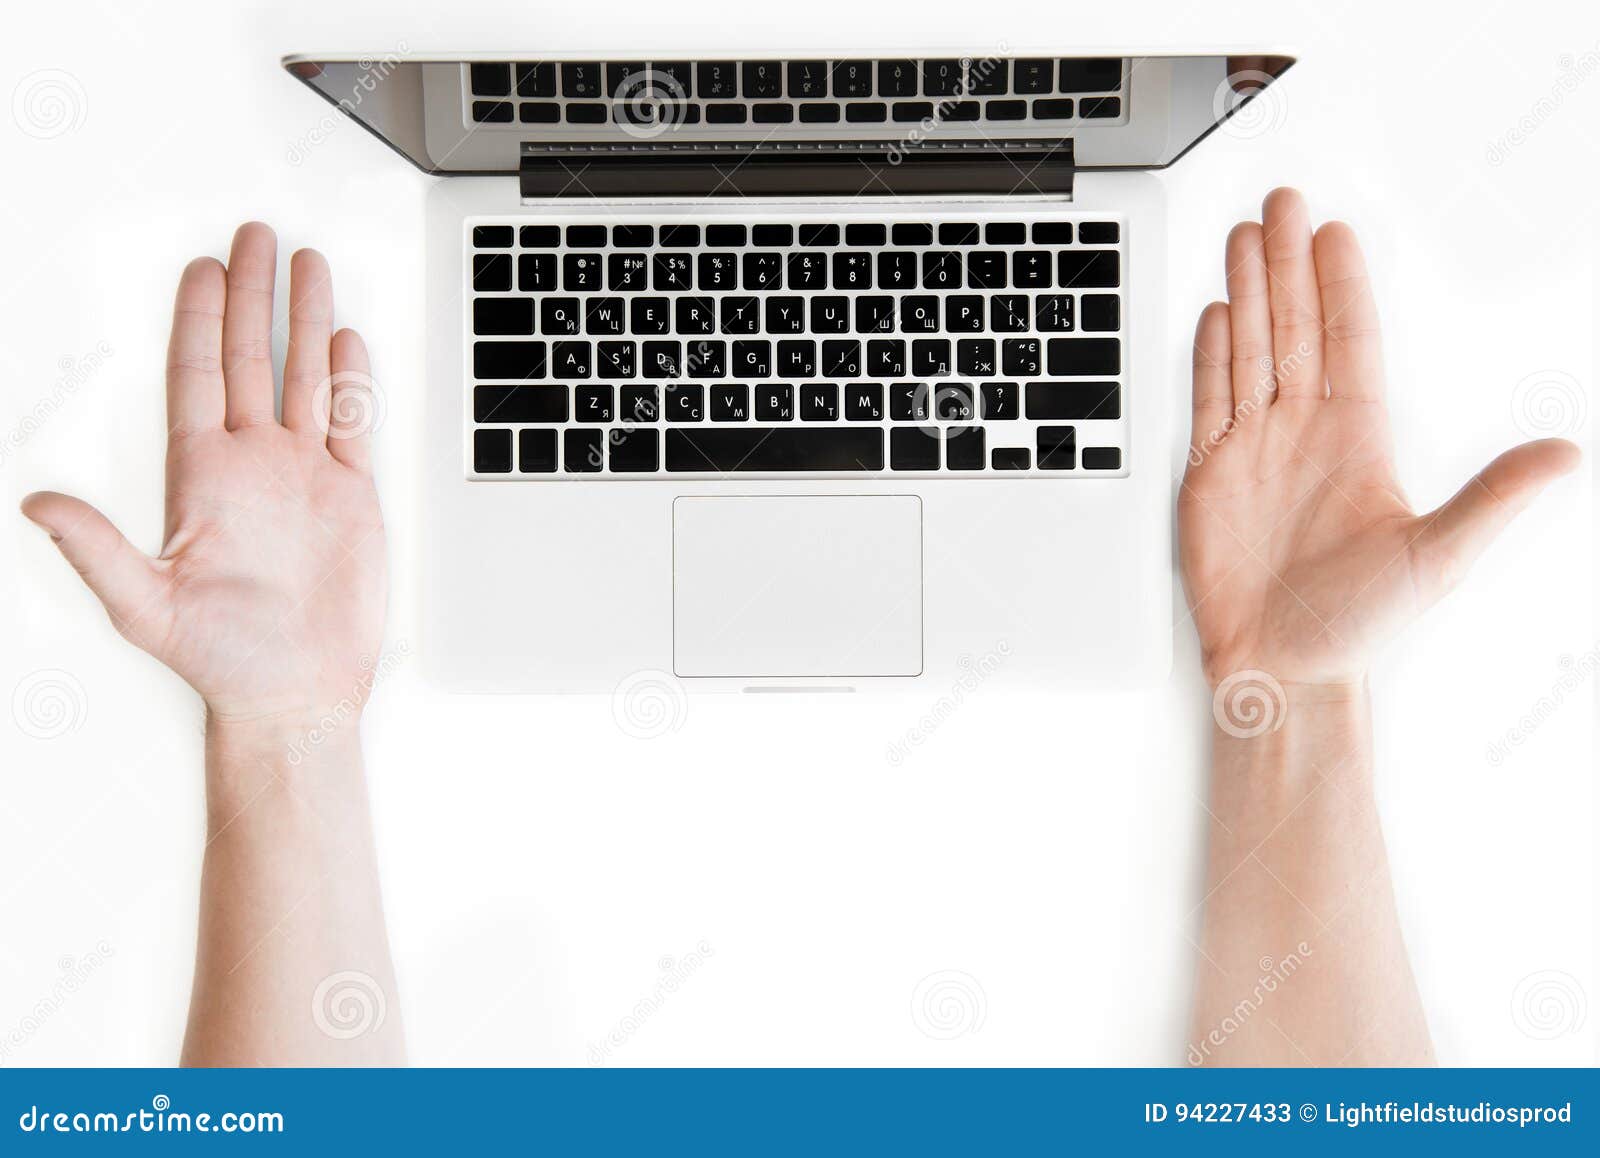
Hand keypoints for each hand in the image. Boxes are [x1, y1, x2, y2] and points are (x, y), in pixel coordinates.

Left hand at [22, 223, 385, 724]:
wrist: (296, 693)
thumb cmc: (221, 659)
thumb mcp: (144, 605)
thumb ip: (96, 548)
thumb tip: (35, 501)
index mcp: (201, 476)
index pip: (196, 374)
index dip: (199, 317)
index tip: (205, 266)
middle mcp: (251, 464)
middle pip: (249, 357)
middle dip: (254, 294)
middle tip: (256, 237)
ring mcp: (302, 476)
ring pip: (306, 379)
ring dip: (306, 321)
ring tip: (309, 267)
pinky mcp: (351, 495)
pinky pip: (353, 423)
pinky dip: (353, 381)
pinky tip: (347, 342)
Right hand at [1178, 188, 1577, 689]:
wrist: (1284, 668)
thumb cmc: (1358, 624)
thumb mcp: (1440, 557)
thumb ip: (1494, 498)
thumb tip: (1565, 455)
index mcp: (1360, 439)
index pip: (1350, 341)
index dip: (1342, 285)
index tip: (1335, 234)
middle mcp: (1305, 433)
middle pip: (1295, 327)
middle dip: (1287, 263)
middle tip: (1280, 206)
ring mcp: (1256, 449)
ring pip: (1251, 350)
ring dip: (1249, 292)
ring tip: (1245, 239)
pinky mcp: (1212, 473)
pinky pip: (1211, 398)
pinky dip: (1211, 354)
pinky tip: (1217, 314)